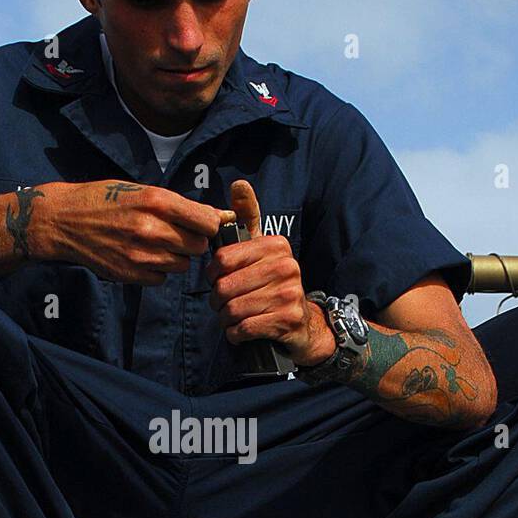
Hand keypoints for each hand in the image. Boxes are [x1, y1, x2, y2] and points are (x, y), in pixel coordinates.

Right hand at [32, 179, 233, 285]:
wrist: (64, 221)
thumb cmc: (106, 200)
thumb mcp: (143, 191)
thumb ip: (182, 205)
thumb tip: (220, 215)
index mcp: (157, 201)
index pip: (207, 222)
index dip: (209, 225)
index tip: (203, 224)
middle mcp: (151, 229)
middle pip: (197, 246)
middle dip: (192, 241)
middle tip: (175, 234)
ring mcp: (141, 255)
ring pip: (182, 265)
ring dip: (175, 257)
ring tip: (154, 244)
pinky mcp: (131, 274)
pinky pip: (162, 278)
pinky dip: (157, 270)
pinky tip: (141, 256)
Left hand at [205, 180, 336, 364]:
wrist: (304, 323)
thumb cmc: (272, 284)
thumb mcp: (261, 249)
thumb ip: (247, 217)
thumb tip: (239, 184)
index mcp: (276, 245)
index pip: (223, 259)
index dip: (213, 274)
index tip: (219, 279)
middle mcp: (286, 266)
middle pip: (225, 286)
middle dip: (218, 301)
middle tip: (224, 304)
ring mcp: (290, 293)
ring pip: (233, 309)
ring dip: (226, 319)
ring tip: (233, 318)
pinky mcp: (289, 319)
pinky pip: (244, 328)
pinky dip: (235, 334)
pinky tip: (242, 331)